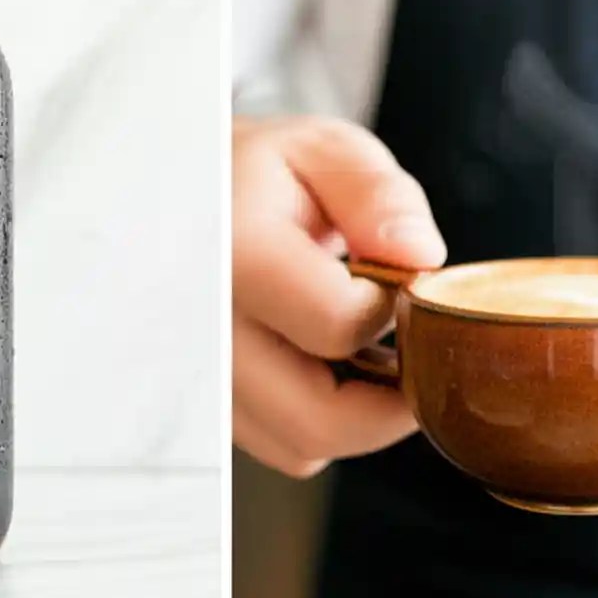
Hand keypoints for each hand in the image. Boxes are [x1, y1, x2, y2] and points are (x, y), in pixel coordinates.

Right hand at [233, 116, 446, 477]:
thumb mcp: (322, 151)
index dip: (390, 307)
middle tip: (412, 350)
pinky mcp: (207, 406)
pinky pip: (279, 444)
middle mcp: (204, 330)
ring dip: (354, 413)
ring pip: (301, 446)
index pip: (339, 324)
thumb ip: (379, 195)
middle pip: (318, 420)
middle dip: (389, 399)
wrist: (178, 196)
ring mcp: (198, 378)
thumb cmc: (259, 173)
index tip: (391, 276)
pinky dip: (318, 417)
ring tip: (362, 347)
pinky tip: (323, 363)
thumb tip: (419, 257)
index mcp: (234, 253)